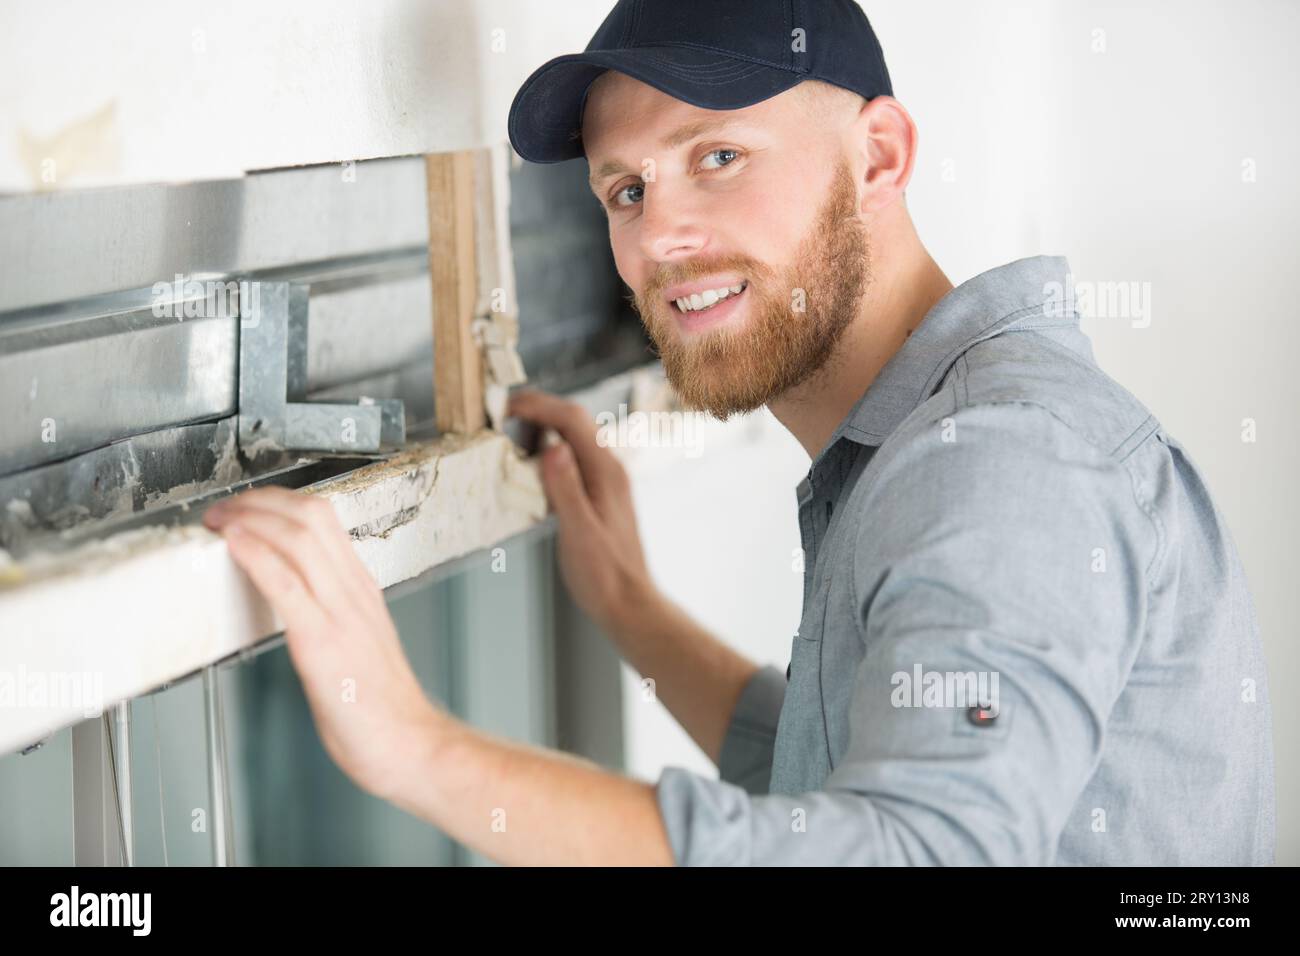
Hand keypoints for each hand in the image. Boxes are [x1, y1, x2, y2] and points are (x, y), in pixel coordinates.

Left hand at [202, 486, 442, 801]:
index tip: (243, 507)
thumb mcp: (359, 642)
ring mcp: (341, 614)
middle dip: (257, 501)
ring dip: (249, 520)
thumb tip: (293, 600)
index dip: (276, 502)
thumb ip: (332, 614)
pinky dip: (256, 557)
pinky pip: (287, 586)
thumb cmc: (382, 705)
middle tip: (222, 509)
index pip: (323, 519)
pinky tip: (233, 546)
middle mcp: (353, 592)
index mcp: (361, 589)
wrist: (408, 742)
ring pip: (298, 539)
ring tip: (218, 521)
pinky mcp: (323, 643)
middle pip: (309, 516)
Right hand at [507, 388, 656, 634]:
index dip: (537, 406)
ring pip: (572, 438)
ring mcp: (605, 480)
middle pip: (573, 421)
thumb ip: (566, 489)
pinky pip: (573, 459)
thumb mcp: (579, 533)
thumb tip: (553, 447)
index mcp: (606, 472)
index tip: (504, 407)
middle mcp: (609, 469)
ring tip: (510, 437)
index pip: (571, 419)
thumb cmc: (605, 575)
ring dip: (542, 429)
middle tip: (500, 415)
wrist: (629, 603)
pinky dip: (548, 452)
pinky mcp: (598, 493)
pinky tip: (531, 468)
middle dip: (537, 410)